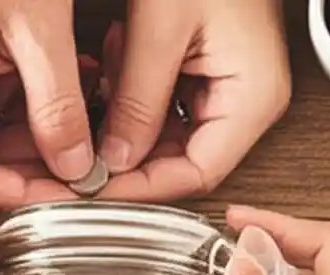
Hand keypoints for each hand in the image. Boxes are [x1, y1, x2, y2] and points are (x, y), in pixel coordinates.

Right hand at [0, 0, 95, 208]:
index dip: (23, 194)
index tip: (75, 197)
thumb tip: (77, 168)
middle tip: (96, 171)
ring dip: (44, 140)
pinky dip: (37, 111)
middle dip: (41, 170)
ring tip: (94, 128)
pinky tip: (75, 95)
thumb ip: (59, 105)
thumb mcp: (41, 26)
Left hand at [95, 0, 290, 201]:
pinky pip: (167, 100)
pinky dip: (133, 88)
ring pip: (169, 131)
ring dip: (124, 115)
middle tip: (76, 153)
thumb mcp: (161, 29)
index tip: (93, 188)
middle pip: (182, 158)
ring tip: (100, 80)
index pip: (197, 174)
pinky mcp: (211, 66)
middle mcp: (249, 98)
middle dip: (125, 152)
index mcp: (253, 98)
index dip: (142, 188)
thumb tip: (114, 161)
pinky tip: (116, 56)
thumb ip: (138, 102)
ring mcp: (231, 83)